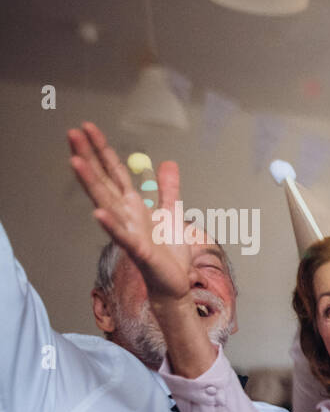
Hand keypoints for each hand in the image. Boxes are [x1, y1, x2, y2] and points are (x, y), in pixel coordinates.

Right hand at [68, 121, 193, 301]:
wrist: (175, 283)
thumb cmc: (169, 254)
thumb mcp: (172, 214)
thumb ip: (168, 190)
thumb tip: (168, 163)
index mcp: (133, 206)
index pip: (114, 173)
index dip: (102, 150)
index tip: (87, 128)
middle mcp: (126, 216)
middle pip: (103, 181)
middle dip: (88, 157)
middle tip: (72, 133)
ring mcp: (129, 232)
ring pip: (106, 204)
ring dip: (91, 184)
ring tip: (75, 162)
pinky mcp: (140, 251)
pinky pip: (122, 237)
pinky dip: (111, 225)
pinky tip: (97, 214)